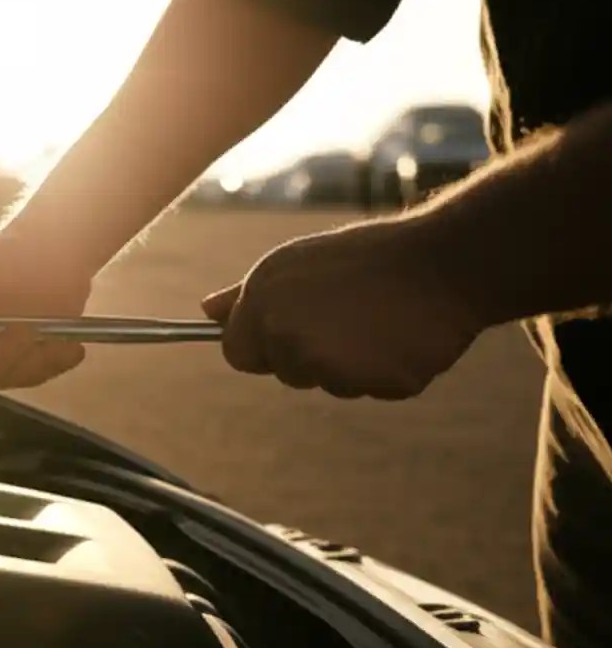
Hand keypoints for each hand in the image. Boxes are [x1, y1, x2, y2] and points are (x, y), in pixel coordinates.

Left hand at [200, 219, 486, 399]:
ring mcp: (331, 362)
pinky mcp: (375, 382)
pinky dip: (385, 371)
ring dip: (349, 363)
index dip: (264, 346)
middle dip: (309, 354)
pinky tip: (399, 336)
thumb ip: (247, 296)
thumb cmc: (363, 258)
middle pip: (285, 372)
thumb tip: (206, 312)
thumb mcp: (296, 263)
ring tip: (375, 320)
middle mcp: (287, 333)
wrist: (441, 261)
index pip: (237, 354)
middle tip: (347, 314)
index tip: (292, 330)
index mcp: (263, 300)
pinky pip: (371, 389)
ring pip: (328, 384)